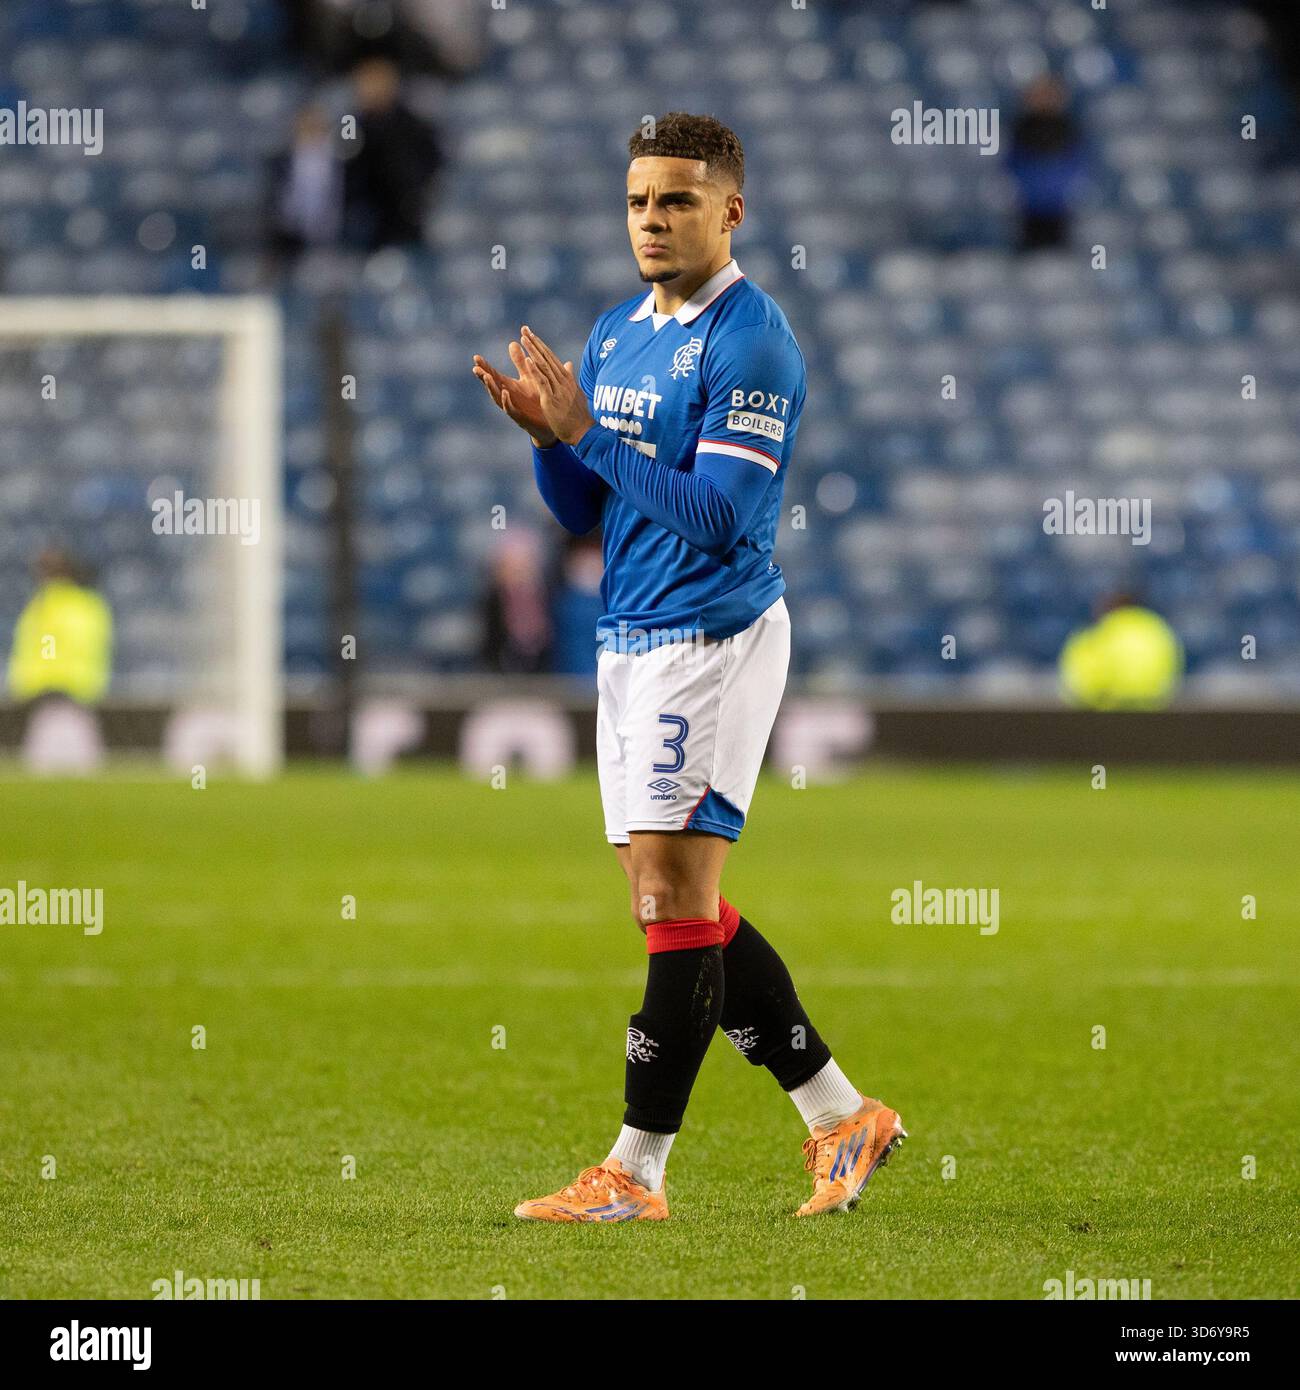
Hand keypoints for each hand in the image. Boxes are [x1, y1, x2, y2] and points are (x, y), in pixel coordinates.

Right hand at [471, 345, 556, 445]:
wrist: (552, 421)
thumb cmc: (538, 399)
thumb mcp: (528, 377)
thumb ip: (520, 362)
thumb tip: (513, 342)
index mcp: (509, 386)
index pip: (494, 375)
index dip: (485, 367)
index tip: (476, 357)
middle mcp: (508, 397)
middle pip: (492, 386)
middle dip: (483, 377)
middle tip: (475, 368)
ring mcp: (513, 408)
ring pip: (498, 398)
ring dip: (491, 388)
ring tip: (486, 377)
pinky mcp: (521, 418)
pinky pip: (511, 410)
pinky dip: (507, 402)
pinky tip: (505, 392)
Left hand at [518, 326, 595, 445]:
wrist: (583, 432)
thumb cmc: (579, 415)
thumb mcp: (575, 392)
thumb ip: (570, 377)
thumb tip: (569, 364)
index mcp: (566, 379)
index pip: (552, 358)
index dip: (541, 345)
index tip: (531, 334)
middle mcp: (562, 381)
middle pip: (547, 358)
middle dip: (535, 343)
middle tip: (525, 329)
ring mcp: (558, 389)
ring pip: (544, 367)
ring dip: (534, 352)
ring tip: (524, 339)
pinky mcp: (552, 399)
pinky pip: (543, 383)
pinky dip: (535, 371)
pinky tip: (528, 361)